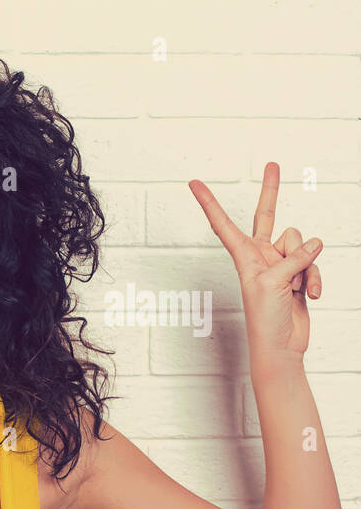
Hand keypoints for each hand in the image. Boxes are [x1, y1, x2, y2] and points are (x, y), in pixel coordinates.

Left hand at [188, 162, 321, 364]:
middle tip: (272, 163)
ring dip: (304, 266)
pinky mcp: (297, 273)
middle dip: (271, 191)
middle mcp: (260, 256)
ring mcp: (280, 263)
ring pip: (302, 244)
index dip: (209, 204)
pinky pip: (313, 263)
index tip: (193, 184)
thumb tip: (314, 242)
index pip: (224, 224)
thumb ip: (294, 258)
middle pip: (267, 216)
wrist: (281, 346)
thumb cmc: (266, 320)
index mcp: (244, 257)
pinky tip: (309, 295)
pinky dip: (314, 278)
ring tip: (294, 288)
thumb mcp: (274, 284)